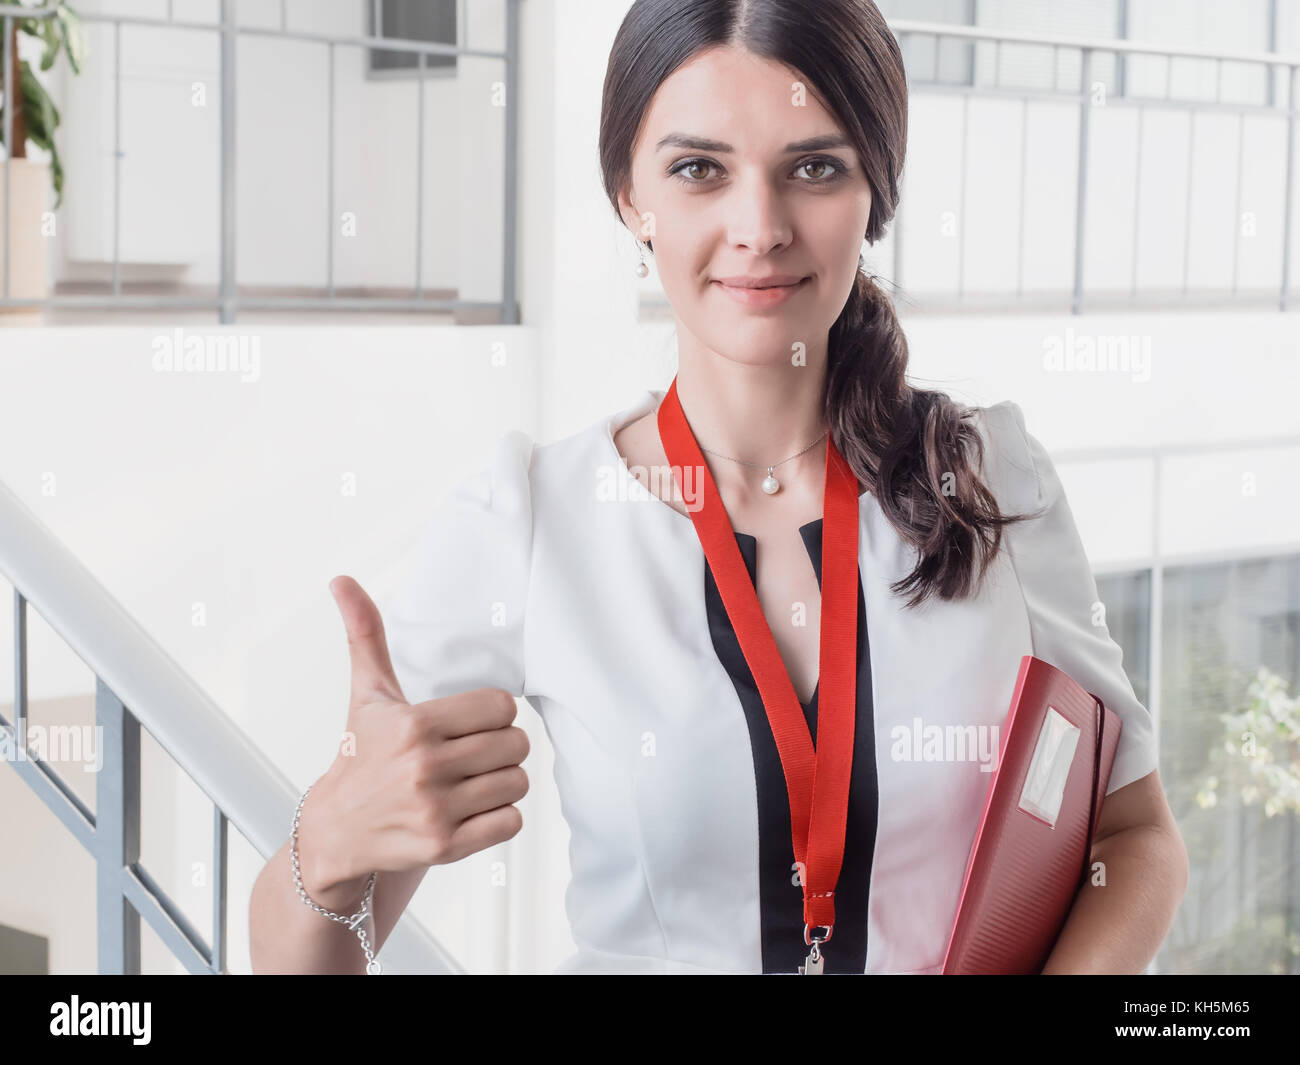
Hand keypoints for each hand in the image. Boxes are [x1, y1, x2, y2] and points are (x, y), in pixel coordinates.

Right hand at [296, 575, 530, 903]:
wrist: (335, 831)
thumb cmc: (360, 755)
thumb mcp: (367, 695)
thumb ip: (366, 635)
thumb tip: (342, 579)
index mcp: (414, 724)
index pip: (501, 706)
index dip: (492, 714)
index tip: (468, 724)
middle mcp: (424, 767)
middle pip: (517, 745)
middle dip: (501, 748)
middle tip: (472, 755)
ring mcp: (434, 810)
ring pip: (518, 783)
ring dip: (503, 783)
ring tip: (470, 783)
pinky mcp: (444, 847)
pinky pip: (511, 823)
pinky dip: (501, 817)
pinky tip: (471, 811)